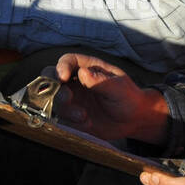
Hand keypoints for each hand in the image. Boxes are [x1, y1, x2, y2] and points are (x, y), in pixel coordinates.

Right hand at [50, 53, 169, 143]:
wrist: (132, 120)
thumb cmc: (127, 97)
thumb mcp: (118, 88)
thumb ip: (100, 81)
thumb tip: (83, 73)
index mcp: (87, 67)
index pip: (67, 61)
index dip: (61, 67)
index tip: (63, 77)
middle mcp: (75, 82)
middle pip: (51, 79)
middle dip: (54, 88)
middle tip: (68, 99)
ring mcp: (72, 99)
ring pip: (55, 100)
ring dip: (66, 109)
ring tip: (84, 116)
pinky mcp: (71, 116)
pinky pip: (62, 118)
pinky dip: (71, 122)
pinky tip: (87, 123)